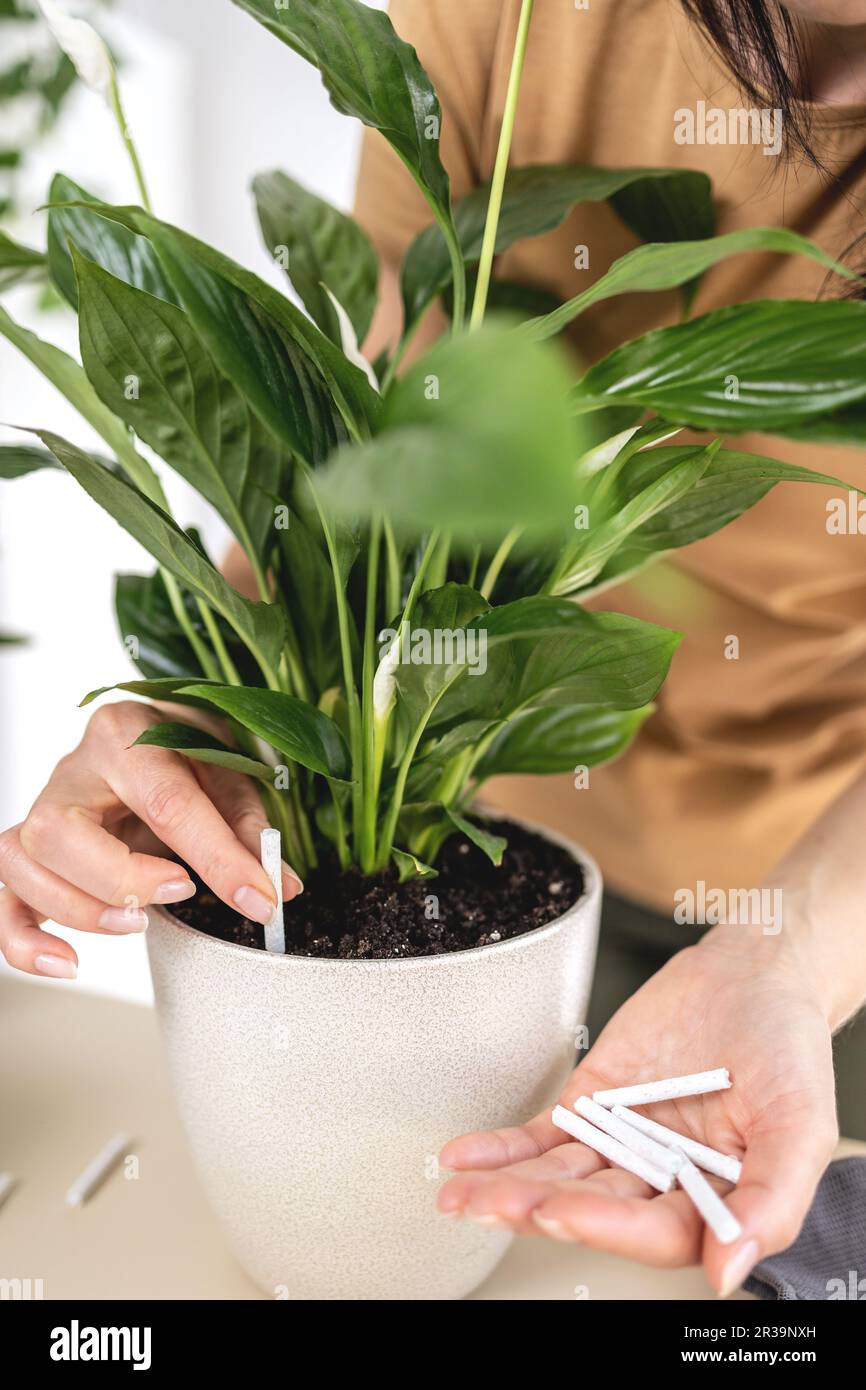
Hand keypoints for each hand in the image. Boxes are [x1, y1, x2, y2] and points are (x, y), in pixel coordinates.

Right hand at [0, 701, 302, 980]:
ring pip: (23, 864)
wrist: (155, 730)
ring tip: (137, 924)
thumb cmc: (188, 746)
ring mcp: (42, 811)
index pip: (166, 801)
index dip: (218, 858)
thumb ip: (249, 825)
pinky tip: (68, 964)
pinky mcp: (32, 854)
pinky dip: (26, 940)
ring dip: (79, 908)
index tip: (260, 899)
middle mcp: (72, 770)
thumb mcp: (228, 766)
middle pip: (60, 832)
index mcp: (126, 734)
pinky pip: (3, 900)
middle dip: (121, 879)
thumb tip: (277, 887)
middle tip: (180, 892)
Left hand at [437, 930, 837, 1295]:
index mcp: (714, 1201)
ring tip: (461, 1193)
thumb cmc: (788, 1047)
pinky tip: (465, 1159)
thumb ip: (772, 1200)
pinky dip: (502, 1148)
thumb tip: (729, 1270)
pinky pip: (542, 1135)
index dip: (606, 1228)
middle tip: (494, 1204)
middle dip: (540, 1207)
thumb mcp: (800, 1123)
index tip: (561, 1212)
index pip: (654, 1233)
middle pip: (594, 1208)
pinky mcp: (591, 1105)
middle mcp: (662, 1181)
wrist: (755, 973)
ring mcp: (622, 1143)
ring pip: (558, 1177)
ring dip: (508, 1187)